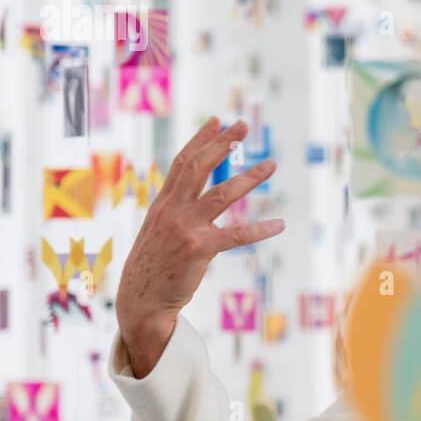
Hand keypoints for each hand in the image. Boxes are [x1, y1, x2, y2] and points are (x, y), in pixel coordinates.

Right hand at [115, 118, 283, 376]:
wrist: (141, 301)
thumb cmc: (153, 266)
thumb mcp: (157, 230)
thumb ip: (174, 209)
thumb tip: (191, 192)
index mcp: (163, 203)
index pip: (183, 162)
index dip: (201, 139)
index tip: (217, 119)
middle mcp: (172, 210)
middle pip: (200, 167)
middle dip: (222, 143)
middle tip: (244, 126)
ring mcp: (185, 228)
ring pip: (222, 194)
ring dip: (250, 177)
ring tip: (272, 164)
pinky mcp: (199, 249)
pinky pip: (236, 235)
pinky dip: (260, 229)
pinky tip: (280, 224)